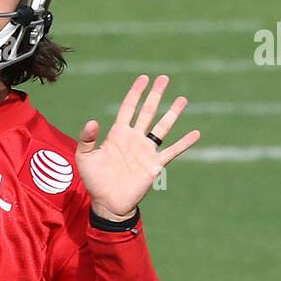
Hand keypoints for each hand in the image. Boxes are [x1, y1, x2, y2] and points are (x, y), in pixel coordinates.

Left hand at [75, 74, 200, 219]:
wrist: (108, 202)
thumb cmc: (95, 180)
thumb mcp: (84, 157)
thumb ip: (87, 138)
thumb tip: (93, 121)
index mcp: (118, 134)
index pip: (128, 108)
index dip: (135, 93)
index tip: (144, 78)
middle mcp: (134, 138)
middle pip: (147, 112)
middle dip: (156, 95)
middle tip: (164, 78)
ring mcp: (146, 150)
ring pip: (162, 127)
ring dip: (172, 113)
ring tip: (183, 99)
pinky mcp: (154, 164)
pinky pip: (172, 151)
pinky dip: (184, 143)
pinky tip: (196, 133)